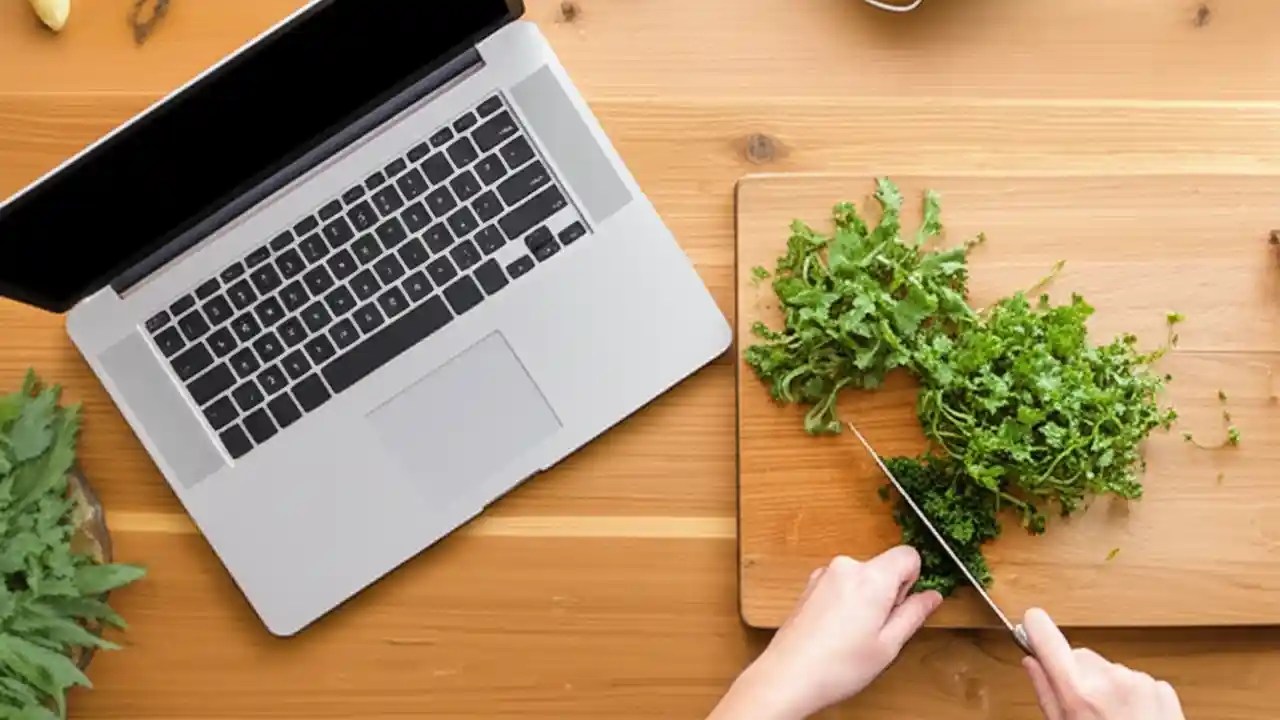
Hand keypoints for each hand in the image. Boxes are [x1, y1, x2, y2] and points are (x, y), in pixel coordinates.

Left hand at [709, 547, 943, 719]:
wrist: (788, 676)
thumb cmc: (837, 666)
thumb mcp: (888, 645)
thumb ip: (914, 614)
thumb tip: (932, 596)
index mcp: (871, 578)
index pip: (909, 554)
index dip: (913, 581)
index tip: (902, 607)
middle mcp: (846, 567)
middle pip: (884, 566)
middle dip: (888, 593)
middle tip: (877, 630)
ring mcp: (824, 574)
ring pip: (862, 577)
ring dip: (865, 599)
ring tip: (853, 635)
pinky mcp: (810, 585)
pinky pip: (841, 584)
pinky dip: (846, 602)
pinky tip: (837, 632)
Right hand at [1021, 608, 1185, 718]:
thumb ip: (1047, 693)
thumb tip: (1032, 664)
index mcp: (1080, 694)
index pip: (1047, 637)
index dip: (1036, 628)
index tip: (1031, 622)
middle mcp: (1111, 680)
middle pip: (1080, 655)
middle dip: (1077, 674)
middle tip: (1082, 707)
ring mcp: (1139, 681)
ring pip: (1108, 669)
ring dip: (1106, 687)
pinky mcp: (1160, 687)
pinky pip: (1134, 680)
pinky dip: (1131, 695)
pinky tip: (1132, 719)